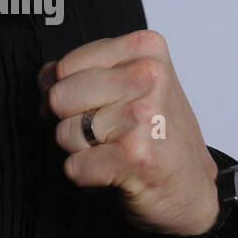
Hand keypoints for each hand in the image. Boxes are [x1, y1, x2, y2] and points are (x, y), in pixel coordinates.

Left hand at [38, 29, 219, 236]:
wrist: (193, 189)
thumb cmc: (158, 136)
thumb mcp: (130, 85)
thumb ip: (85, 71)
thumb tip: (44, 80)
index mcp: (146, 48)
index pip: (64, 66)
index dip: (66, 92)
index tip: (94, 107)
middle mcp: (148, 76)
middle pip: (59, 97)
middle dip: (71, 123)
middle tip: (107, 134)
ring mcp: (142, 115)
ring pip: (64, 133)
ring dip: (81, 152)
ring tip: (115, 152)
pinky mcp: (134, 155)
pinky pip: (74, 167)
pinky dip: (87, 178)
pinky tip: (117, 173)